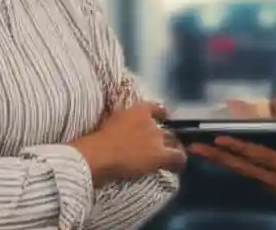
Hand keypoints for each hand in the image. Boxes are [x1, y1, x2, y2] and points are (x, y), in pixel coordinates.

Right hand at [71, 101, 185, 185]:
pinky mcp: (160, 155)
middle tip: (158, 146)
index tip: (161, 119)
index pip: (156, 108)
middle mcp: (151, 121)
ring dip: (170, 148)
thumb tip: (121, 130)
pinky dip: (179, 162)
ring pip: (172, 142)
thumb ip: (120, 123)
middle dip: (164, 136)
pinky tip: (177, 167)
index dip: (161, 115)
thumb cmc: (96, 140)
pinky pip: (177, 157)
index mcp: (137, 110)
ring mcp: (156, 137)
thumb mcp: (109, 123)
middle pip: (165, 128)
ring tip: (168, 156)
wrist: (99, 154)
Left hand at [189, 121, 275, 227]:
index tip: (217, 139)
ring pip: (257, 180)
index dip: (240, 148)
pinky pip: (267, 184)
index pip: (265, 160)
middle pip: (252, 172)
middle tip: (195, 148)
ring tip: (211, 155)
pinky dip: (250, 173)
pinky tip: (243, 166)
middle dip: (224, 159)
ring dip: (234, 166)